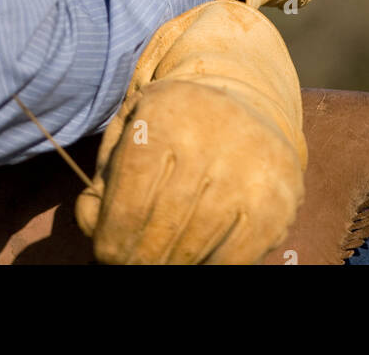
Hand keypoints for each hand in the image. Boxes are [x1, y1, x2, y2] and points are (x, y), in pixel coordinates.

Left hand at [75, 0, 305, 264]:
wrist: (248, 102)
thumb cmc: (174, 126)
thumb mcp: (131, 131)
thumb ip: (104, 178)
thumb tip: (90, 224)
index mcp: (167, 113)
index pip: (129, 204)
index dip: (112, 240)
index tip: (107, 252)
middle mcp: (213, 137)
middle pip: (160, 230)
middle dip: (138, 258)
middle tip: (130, 263)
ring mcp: (250, 172)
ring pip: (194, 248)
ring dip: (170, 265)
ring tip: (160, 260)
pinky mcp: (277, 203)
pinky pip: (233, 260)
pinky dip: (206, 267)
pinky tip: (194, 258)